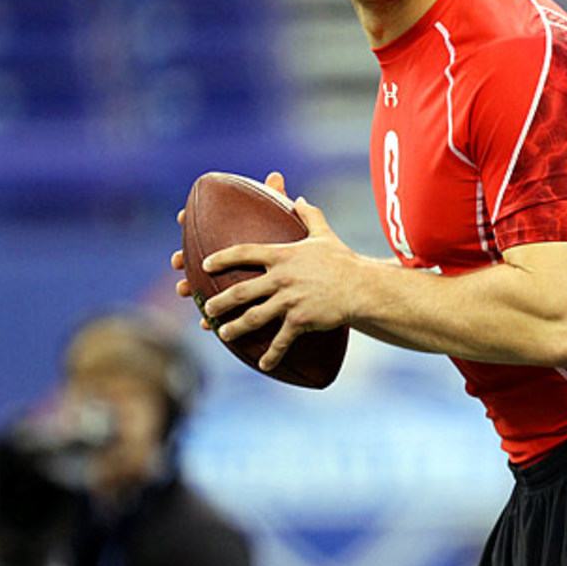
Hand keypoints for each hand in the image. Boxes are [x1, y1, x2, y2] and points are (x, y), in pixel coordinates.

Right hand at [172, 172, 288, 329]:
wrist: (311, 283)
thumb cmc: (298, 251)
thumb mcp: (290, 227)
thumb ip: (280, 202)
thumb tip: (275, 176)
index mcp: (236, 239)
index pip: (209, 224)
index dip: (192, 219)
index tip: (182, 217)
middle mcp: (228, 262)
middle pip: (198, 256)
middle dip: (182, 257)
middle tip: (176, 260)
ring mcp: (230, 284)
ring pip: (203, 287)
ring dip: (190, 288)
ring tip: (183, 290)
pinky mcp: (239, 307)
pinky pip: (221, 315)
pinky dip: (211, 319)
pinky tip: (206, 324)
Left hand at [197, 198, 358, 372]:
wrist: (361, 287)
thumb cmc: (342, 260)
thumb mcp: (324, 234)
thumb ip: (309, 215)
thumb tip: (299, 200)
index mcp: (282, 255)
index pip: (244, 253)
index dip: (222, 259)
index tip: (205, 265)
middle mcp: (281, 278)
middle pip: (241, 290)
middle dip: (219, 301)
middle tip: (207, 308)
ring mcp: (289, 301)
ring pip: (253, 317)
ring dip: (235, 328)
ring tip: (223, 334)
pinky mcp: (300, 321)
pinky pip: (281, 341)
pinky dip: (271, 355)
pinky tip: (263, 365)